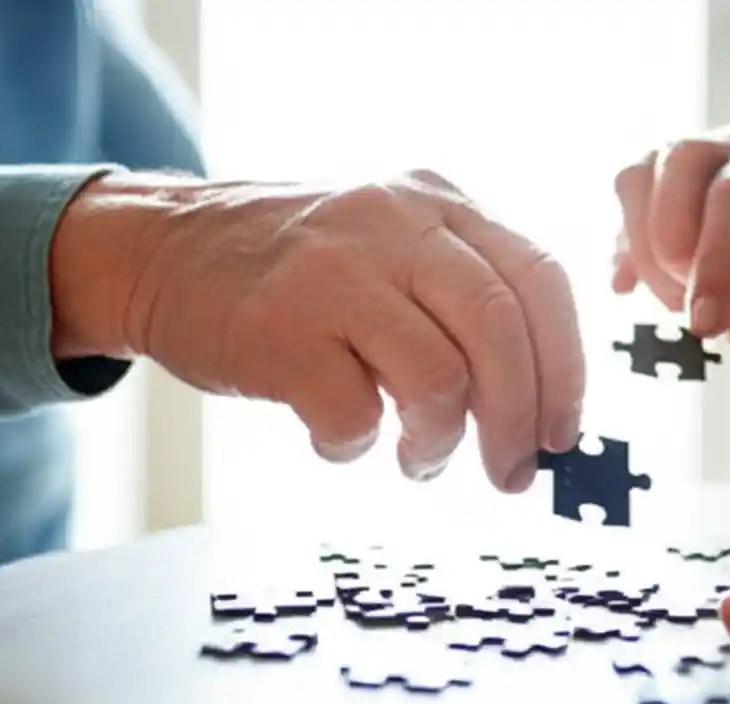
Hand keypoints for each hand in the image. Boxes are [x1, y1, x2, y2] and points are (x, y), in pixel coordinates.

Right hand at [51, 170, 583, 491]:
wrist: (162, 248)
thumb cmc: (300, 270)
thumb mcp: (394, 245)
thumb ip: (463, 299)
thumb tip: (538, 409)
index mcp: (438, 202)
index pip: (541, 280)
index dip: (567, 368)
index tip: (563, 432)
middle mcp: (394, 223)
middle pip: (502, 330)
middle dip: (519, 420)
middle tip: (512, 474)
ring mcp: (333, 270)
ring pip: (440, 377)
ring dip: (440, 442)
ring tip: (420, 459)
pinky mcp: (277, 327)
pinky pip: (354, 413)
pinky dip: (357, 445)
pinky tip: (340, 436)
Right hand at [612, 108, 729, 348]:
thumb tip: (717, 319)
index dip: (715, 261)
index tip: (705, 324)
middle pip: (671, 166)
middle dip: (673, 250)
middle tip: (704, 314)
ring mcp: (695, 167)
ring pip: (636, 184)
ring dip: (648, 258)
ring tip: (689, 309)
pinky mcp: (667, 202)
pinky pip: (628, 220)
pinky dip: (628, 262)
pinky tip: (630, 293)